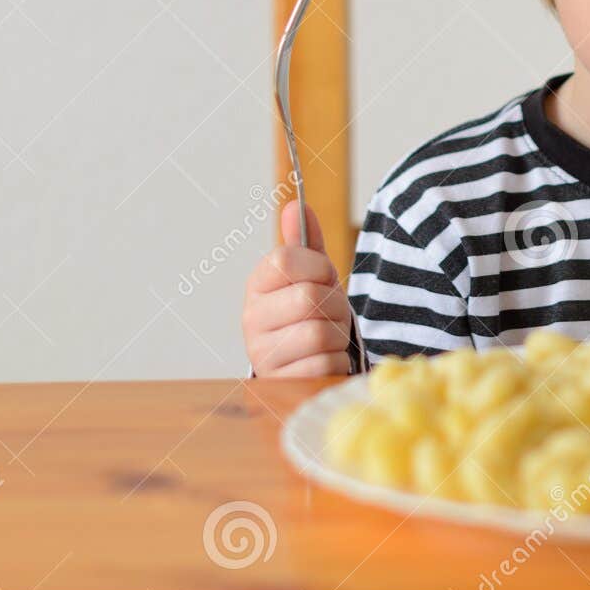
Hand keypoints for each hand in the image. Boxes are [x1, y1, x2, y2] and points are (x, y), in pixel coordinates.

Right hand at [242, 201, 351, 376]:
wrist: (306, 363)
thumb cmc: (309, 312)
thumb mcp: (311, 274)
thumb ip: (304, 241)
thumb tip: (295, 206)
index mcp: (256, 285)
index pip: (287, 260)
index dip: (319, 267)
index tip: (323, 277)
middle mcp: (251, 319)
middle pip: (310, 297)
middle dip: (335, 304)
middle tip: (331, 312)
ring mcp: (263, 354)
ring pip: (320, 333)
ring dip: (338, 335)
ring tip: (329, 337)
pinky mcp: (282, 384)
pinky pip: (325, 364)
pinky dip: (337, 361)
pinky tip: (325, 360)